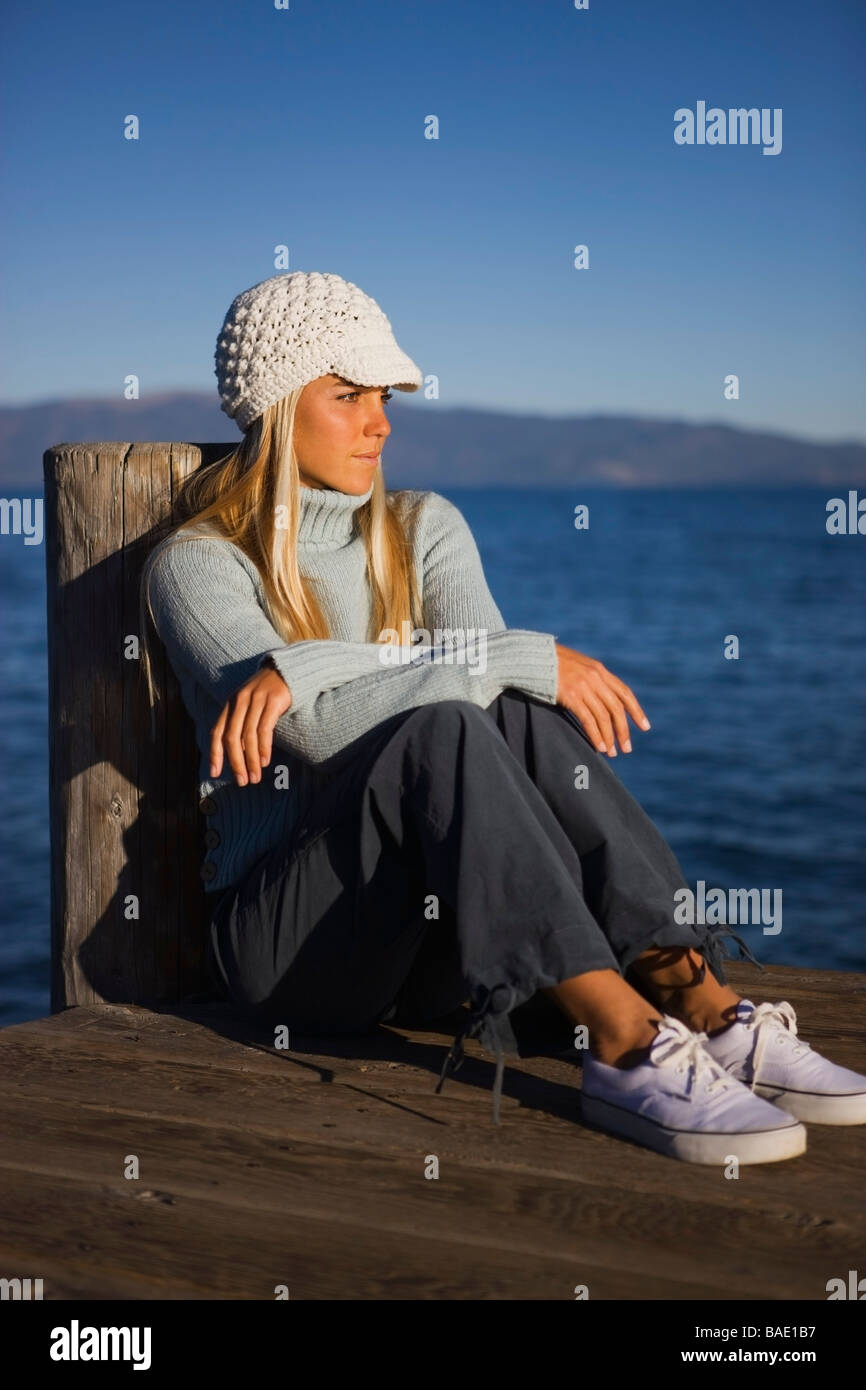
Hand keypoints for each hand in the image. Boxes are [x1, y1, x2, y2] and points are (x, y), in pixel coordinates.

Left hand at [209, 664, 291, 784]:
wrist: (286, 670)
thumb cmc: (266, 693)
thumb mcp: (248, 706)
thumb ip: (240, 726)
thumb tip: (237, 756)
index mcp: (230, 704)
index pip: (217, 732)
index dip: (215, 754)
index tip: (215, 773)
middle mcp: (240, 701)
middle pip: (232, 737)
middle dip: (235, 762)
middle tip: (241, 781)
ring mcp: (256, 700)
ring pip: (249, 736)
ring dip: (251, 760)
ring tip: (255, 777)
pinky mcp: (273, 701)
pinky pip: (264, 729)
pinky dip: (264, 748)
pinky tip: (265, 761)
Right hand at [555, 644, 649, 756]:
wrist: (533, 657)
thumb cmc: (553, 664)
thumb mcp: (579, 667)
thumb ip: (592, 680)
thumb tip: (602, 700)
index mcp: (600, 670)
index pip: (624, 693)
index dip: (636, 711)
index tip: (644, 727)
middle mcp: (595, 678)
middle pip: (616, 708)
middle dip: (623, 730)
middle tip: (627, 748)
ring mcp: (583, 686)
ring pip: (603, 716)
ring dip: (609, 737)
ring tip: (612, 752)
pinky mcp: (570, 696)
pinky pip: (588, 719)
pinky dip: (596, 735)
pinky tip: (599, 747)